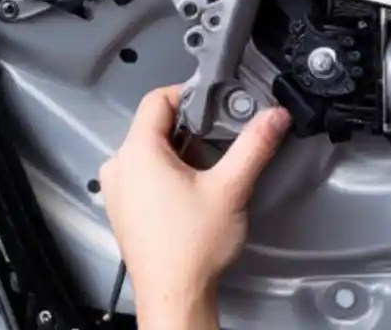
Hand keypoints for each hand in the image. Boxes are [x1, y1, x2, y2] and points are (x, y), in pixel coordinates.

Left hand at [99, 86, 289, 329]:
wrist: (174, 296)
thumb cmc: (191, 248)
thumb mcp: (231, 188)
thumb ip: (254, 146)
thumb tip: (274, 117)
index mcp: (138, 152)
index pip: (156, 99)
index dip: (188, 94)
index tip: (213, 104)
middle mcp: (119, 166)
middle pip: (153, 125)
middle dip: (188, 127)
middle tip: (219, 139)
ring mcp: (117, 189)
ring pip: (148, 150)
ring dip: (178, 152)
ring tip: (207, 170)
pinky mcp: (122, 209)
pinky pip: (141, 174)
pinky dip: (164, 173)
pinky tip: (189, 192)